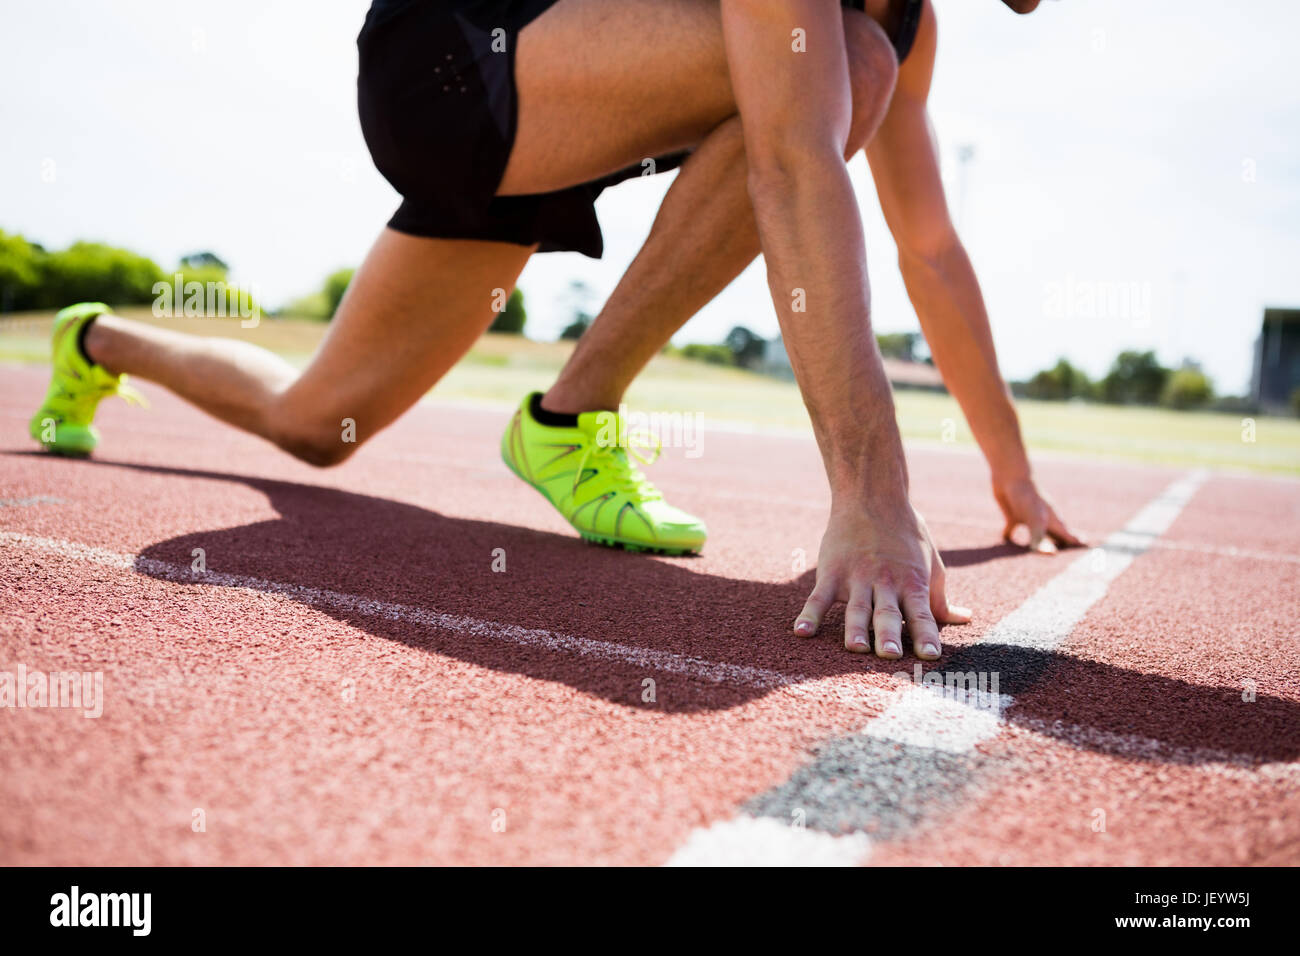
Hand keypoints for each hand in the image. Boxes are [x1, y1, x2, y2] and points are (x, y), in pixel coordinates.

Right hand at [793, 501, 970, 658]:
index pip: (922, 615)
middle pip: (887, 614)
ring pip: (856, 609)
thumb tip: (964, 619)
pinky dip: (810, 615)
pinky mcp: (831, 573)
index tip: (931, 657)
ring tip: (856, 648)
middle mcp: (885, 583)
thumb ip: (939, 598)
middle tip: (890, 655)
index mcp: (911, 583)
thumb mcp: (930, 564)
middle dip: (889, 635)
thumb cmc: (905, 534)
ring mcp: (856, 578)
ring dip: (855, 629)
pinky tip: (802, 632)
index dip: (926, 636)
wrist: (871, 496)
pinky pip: (819, 598)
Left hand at [993, 476, 1083, 553]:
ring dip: (1041, 541)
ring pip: (1037, 533)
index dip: (1076, 542)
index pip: (1068, 536)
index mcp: (1053, 522)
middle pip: (1055, 536)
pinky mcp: (1013, 515)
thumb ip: (1040, 538)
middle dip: (1061, 544)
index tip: (1087, 548)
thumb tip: (1048, 555)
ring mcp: (1029, 518)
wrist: (1011, 477)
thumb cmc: (1028, 498)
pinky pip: (1011, 527)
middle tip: (1070, 553)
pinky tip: (1006, 539)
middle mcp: (1043, 520)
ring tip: (1046, 548)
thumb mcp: (1035, 520)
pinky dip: (1010, 534)